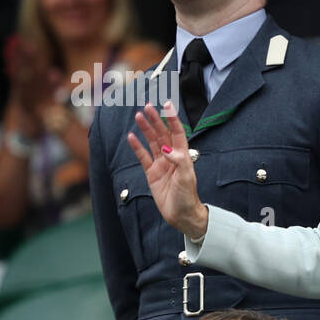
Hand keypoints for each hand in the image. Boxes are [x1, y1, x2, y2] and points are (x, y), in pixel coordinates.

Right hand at [128, 102, 208, 236]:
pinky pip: (143, 157)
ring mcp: (161, 165)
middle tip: (147, 106)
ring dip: (146, 129)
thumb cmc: (187, 197)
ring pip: (152, 142)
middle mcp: (172, 157)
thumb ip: (178, 161)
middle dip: (156, 120)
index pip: (177, 133)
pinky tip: (131, 136)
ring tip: (139, 115)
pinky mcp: (152, 174)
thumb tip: (166, 149)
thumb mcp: (186, 178)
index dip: (172, 119)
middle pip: (163, 134)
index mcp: (183, 156)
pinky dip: (137, 146)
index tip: (166, 104)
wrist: (181, 215)